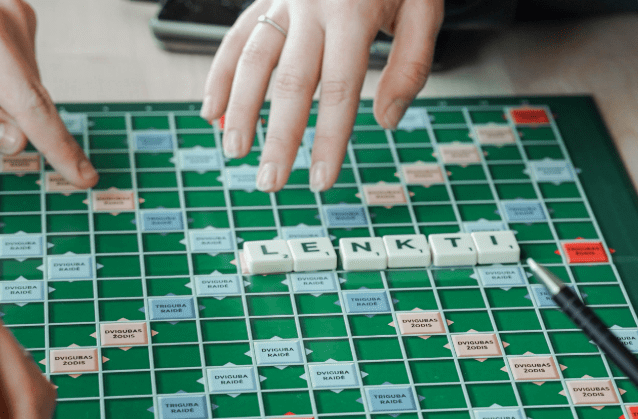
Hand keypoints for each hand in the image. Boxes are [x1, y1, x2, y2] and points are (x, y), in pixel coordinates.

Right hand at [200, 0, 443, 191]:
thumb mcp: (425, 9)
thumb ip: (412, 64)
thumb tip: (386, 121)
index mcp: (354, 12)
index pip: (339, 89)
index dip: (328, 138)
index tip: (321, 180)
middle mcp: (313, 6)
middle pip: (290, 82)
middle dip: (278, 137)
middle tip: (271, 182)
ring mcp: (285, 0)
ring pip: (254, 59)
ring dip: (241, 110)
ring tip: (235, 152)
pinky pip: (238, 36)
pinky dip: (220, 74)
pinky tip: (212, 111)